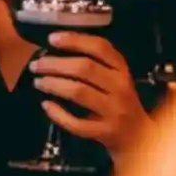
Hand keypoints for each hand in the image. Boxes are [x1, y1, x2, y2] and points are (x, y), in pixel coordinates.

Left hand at [29, 32, 152, 159]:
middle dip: (55, 64)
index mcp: (122, 70)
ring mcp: (114, 111)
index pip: (100, 47)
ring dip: (53, 84)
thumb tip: (58, 47)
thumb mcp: (115, 78)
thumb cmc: (119, 101)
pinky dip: (58, 114)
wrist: (138, 136)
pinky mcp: (106, 132)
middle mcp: (120, 87)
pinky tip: (47, 106)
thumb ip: (95, 63)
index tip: (52, 39)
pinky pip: (77, 123)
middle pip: (85, 68)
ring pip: (78, 92)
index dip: (74, 40)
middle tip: (36, 65)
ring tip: (38, 81)